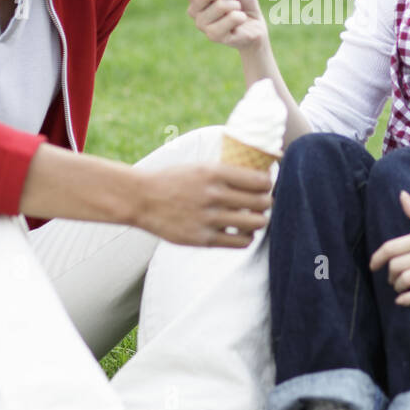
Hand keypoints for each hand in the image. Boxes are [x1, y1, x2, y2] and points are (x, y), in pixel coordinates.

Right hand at [130, 164, 271, 247]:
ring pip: (256, 223)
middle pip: (262, 202)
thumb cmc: (172, 181)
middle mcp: (214, 195)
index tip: (265, 186)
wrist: (141, 199)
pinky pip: (240, 242)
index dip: (267, 184)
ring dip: (259, 220)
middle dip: (266, 202)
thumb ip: (225, 173)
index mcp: (214, 173)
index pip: (259, 180)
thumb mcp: (199, 167)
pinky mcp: (203, 239)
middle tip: (262, 203)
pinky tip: (241, 232)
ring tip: (253, 218)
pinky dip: (246, 237)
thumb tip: (256, 176)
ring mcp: (209, 218)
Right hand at [178, 0, 266, 51]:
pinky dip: (241, 16)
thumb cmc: (243, 2)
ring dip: (235, 4)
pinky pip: (232, 18)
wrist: (255, 26)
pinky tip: (239, 21)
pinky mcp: (213, 36)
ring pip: (220, 5)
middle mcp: (194, 10)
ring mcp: (202, 25)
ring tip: (237, 10)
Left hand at [368, 191, 409, 305]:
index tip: (373, 265)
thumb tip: (401, 196)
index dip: (377, 258)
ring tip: (399, 288)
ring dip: (397, 287)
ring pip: (406, 280)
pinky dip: (408, 299)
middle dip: (389, 275)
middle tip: (391, 278)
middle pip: (396, 266)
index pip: (392, 247)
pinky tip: (403, 301)